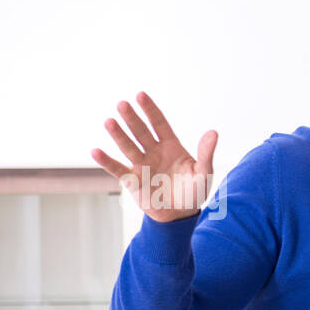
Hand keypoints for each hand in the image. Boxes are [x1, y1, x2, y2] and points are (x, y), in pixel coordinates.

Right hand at [91, 91, 216, 222]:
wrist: (181, 215)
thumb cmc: (193, 191)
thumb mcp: (204, 173)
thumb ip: (206, 153)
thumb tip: (213, 132)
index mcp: (171, 146)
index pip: (159, 124)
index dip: (150, 110)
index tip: (140, 95)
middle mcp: (153, 152)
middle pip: (140, 132)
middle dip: (132, 118)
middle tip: (122, 104)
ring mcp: (141, 165)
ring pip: (128, 147)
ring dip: (118, 135)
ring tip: (109, 122)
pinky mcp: (132, 180)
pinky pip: (118, 169)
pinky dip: (107, 161)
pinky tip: (96, 151)